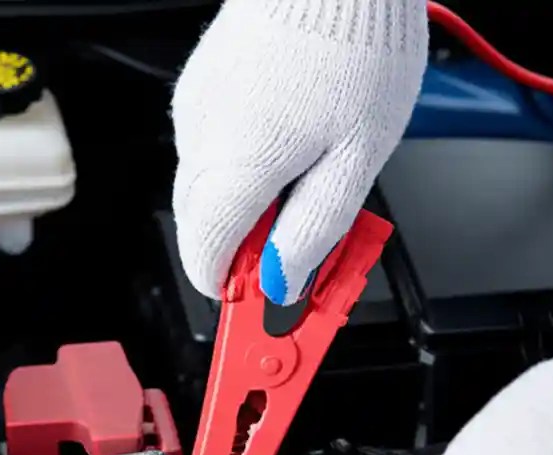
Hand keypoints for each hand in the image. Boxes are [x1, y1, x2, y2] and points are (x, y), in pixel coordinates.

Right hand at [171, 0, 427, 304]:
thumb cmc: (353, 49)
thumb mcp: (357, 160)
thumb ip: (314, 230)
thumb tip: (284, 282)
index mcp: (234, 170)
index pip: (206, 263)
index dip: (237, 294)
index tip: (269, 307)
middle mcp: (200, 142)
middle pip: (206, 230)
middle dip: (252, 251)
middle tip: (307, 249)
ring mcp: (196, 111)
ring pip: (209, 188)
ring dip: (251, 204)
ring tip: (312, 183)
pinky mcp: (202, 86)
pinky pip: (213, 147)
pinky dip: (245, 162)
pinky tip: (292, 141)